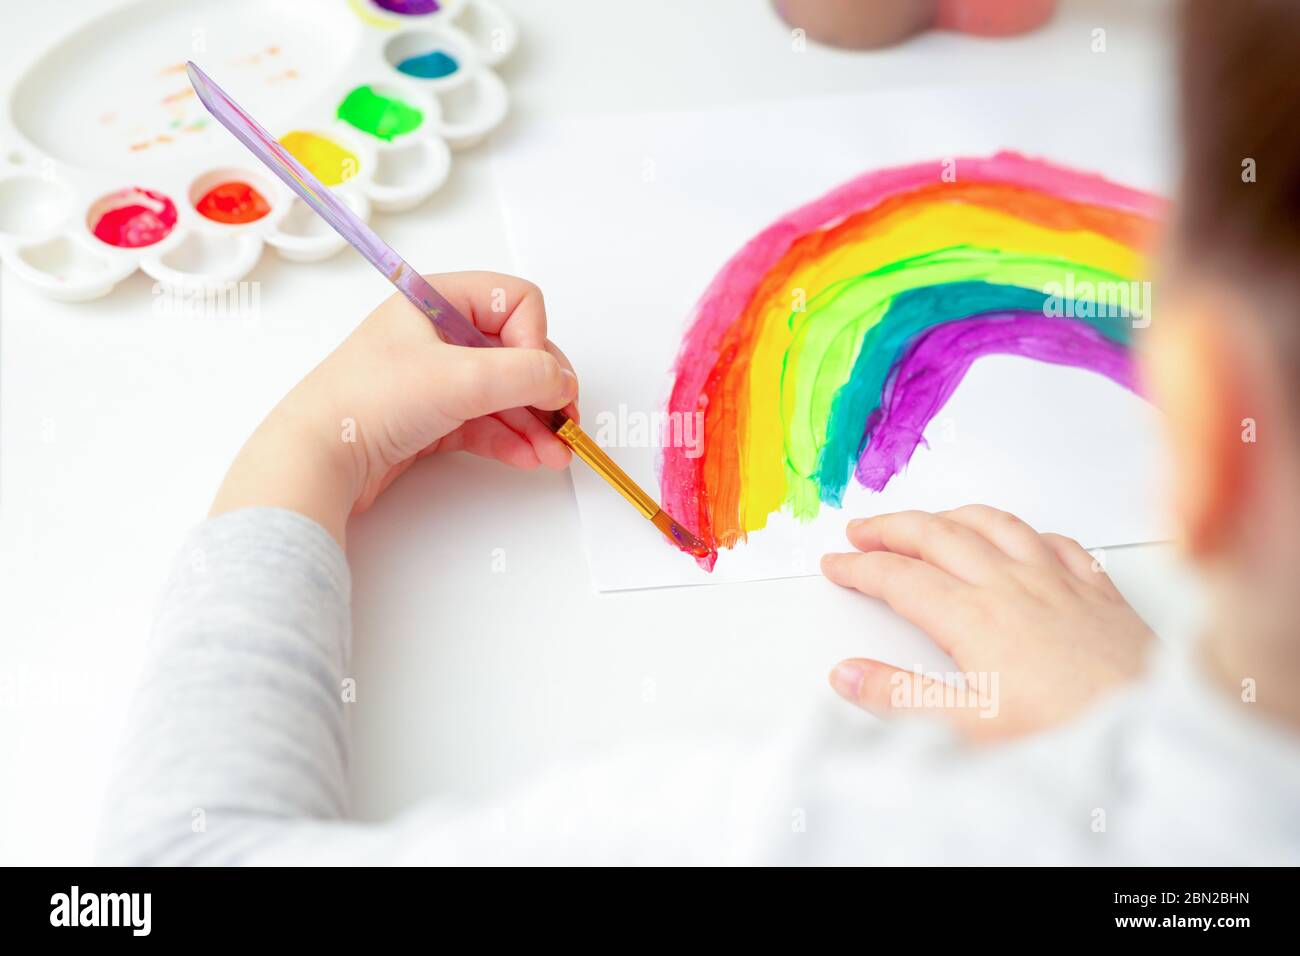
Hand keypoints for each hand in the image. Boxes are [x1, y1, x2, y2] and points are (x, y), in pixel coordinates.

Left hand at [210, 272, 577, 544]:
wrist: (316, 460)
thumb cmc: (367, 403)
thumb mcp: (460, 379)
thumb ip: (524, 374)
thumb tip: (563, 381)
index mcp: (437, 302)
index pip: (514, 302)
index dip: (534, 338)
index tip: (535, 375)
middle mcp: (438, 335)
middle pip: (517, 351)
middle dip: (545, 387)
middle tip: (565, 418)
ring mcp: (435, 379)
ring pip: (505, 393)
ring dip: (536, 422)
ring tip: (558, 453)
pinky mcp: (431, 419)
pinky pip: (487, 423)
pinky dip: (514, 439)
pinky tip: (533, 458)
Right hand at [820, 506, 1154, 741]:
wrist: (1154, 726)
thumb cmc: (1068, 732)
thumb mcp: (968, 730)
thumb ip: (899, 698)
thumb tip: (847, 676)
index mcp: (972, 617)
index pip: (898, 577)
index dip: (859, 567)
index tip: (836, 564)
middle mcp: (1010, 585)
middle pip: (936, 535)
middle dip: (890, 527)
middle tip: (862, 529)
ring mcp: (1056, 579)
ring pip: (992, 524)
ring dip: (949, 516)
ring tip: (927, 519)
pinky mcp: (1095, 588)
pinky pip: (1052, 539)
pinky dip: (1022, 530)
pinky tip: (1018, 538)